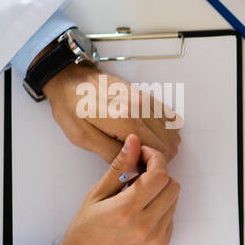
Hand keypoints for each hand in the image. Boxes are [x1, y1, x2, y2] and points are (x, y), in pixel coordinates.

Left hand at [43, 63, 181, 162]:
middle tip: (138, 159)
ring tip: (141, 147)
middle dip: (157, 155)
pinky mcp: (148, 96)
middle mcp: (141, 107)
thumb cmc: (72, 107)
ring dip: (161, 144)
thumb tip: (134, 165)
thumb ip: (111, 153)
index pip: (158, 150)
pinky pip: (171, 119)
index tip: (136, 165)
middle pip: (169, 143)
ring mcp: (147, 100)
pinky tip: (147, 135)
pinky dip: (164, 131)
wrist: (71, 79)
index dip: (150, 163)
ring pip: (173, 132)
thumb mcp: (82, 137)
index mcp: (124, 119)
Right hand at [52, 134, 180, 244]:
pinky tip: (142, 211)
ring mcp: (156, 238)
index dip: (155, 159)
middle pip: (172, 186)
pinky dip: (161, 208)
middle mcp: (145, 226)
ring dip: (161, 191)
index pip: (158, 175)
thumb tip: (134, 141)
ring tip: (138, 194)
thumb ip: (119, 167)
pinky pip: (171, 217)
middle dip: (159, 173)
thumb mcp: (96, 195)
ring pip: (174, 201)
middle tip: (141, 172)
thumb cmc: (85, 230)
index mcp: (125, 210)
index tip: (144, 154)